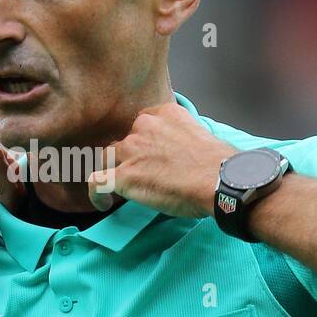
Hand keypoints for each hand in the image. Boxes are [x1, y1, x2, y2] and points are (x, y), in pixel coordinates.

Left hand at [85, 102, 235, 217]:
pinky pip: (97, 182)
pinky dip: (97, 194)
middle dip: (130, 157)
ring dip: (115, 172)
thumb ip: (182, 136)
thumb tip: (182, 155)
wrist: (219, 180)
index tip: (150, 156)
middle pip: (124, 141)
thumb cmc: (217, 164)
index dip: (143, 143)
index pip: (142, 125)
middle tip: (143, 175)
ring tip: (124, 188)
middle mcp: (143, 127)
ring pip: (108, 158)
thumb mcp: (200, 134)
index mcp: (163, 113)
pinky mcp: (124, 176)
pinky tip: (103, 203)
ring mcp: (131, 151)